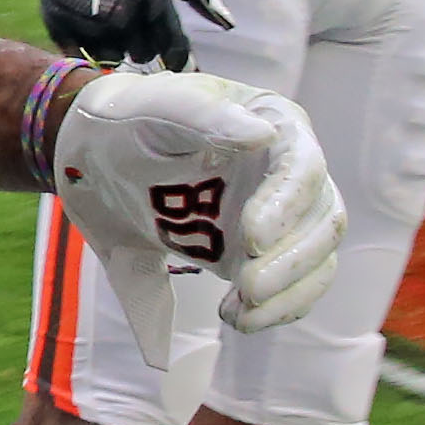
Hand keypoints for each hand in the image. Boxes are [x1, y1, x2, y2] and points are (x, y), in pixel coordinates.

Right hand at [21, 0, 226, 66]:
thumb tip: (226, 23)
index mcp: (152, 2)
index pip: (173, 50)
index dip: (175, 55)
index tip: (173, 56)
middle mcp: (121, 18)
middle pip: (140, 55)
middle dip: (141, 44)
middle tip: (136, 26)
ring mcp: (88, 21)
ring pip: (109, 57)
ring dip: (113, 45)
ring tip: (110, 22)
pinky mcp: (59, 20)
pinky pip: (78, 52)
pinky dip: (85, 43)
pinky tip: (89, 24)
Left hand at [45, 68, 343, 362]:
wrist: (100, 154)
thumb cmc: (133, 117)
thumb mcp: (160, 106)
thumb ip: (207, 116)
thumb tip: (264, 134)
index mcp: (275, 123)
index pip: (304, 165)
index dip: (288, 204)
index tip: (253, 237)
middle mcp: (288, 171)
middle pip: (323, 219)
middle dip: (292, 261)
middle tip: (248, 287)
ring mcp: (278, 216)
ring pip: (315, 259)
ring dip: (288, 293)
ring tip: (242, 314)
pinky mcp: (256, 253)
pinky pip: (289, 288)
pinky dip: (273, 311)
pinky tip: (237, 318)